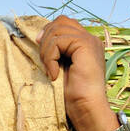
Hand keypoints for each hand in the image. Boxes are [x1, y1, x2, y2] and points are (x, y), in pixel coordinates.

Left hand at [36, 15, 113, 130]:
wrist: (86, 108)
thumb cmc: (73, 95)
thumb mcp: (60, 67)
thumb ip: (56, 50)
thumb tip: (39, 36)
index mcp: (86, 43)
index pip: (64, 23)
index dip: (49, 32)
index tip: (40, 51)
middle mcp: (90, 39)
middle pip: (61, 21)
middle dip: (46, 39)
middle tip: (45, 62)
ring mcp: (89, 41)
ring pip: (58, 30)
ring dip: (47, 50)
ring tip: (50, 69)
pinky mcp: (85, 45)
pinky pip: (59, 41)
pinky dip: (50, 57)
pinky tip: (54, 74)